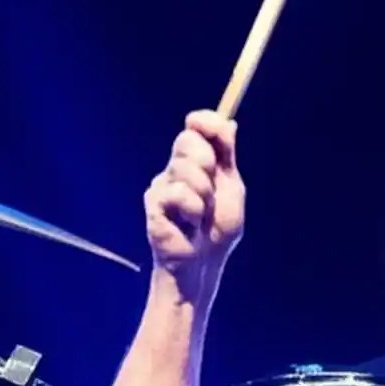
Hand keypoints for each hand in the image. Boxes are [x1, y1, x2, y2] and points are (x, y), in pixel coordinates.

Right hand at [144, 110, 245, 294]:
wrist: (203, 263)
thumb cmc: (216, 229)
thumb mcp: (231, 188)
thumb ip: (227, 157)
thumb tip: (230, 123)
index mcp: (196, 162)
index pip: (196, 128)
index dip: (205, 122)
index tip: (216, 127)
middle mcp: (175, 169)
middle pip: (188, 141)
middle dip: (208, 163)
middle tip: (212, 189)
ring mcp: (162, 185)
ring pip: (187, 169)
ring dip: (204, 196)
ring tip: (200, 216)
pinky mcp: (153, 203)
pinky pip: (179, 195)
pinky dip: (193, 212)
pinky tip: (188, 225)